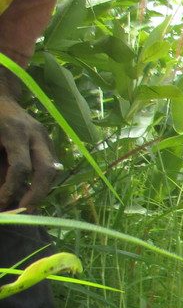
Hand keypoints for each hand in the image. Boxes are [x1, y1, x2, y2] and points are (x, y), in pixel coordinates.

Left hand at [0, 94, 57, 209]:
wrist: (1, 97)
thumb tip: (1, 196)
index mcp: (15, 132)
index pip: (20, 167)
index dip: (11, 188)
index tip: (2, 203)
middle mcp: (36, 134)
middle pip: (46, 170)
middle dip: (37, 194)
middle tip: (25, 211)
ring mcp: (46, 137)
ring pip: (53, 170)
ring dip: (42, 190)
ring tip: (29, 206)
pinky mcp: (49, 142)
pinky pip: (51, 166)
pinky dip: (43, 181)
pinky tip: (32, 191)